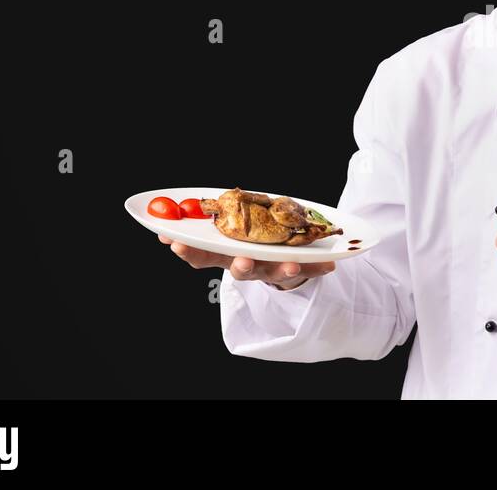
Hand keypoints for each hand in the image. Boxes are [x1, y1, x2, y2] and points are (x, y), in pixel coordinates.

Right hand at [158, 235, 335, 290]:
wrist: (278, 262)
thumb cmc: (247, 240)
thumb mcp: (227, 229)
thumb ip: (204, 225)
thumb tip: (167, 227)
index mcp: (226, 254)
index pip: (203, 256)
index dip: (189, 251)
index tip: (174, 243)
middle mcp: (248, 264)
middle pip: (240, 270)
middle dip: (241, 267)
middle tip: (242, 263)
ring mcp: (271, 269)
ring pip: (274, 272)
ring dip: (282, 270)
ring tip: (291, 265)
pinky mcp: (295, 270)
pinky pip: (308, 270)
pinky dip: (318, 268)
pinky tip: (330, 265)